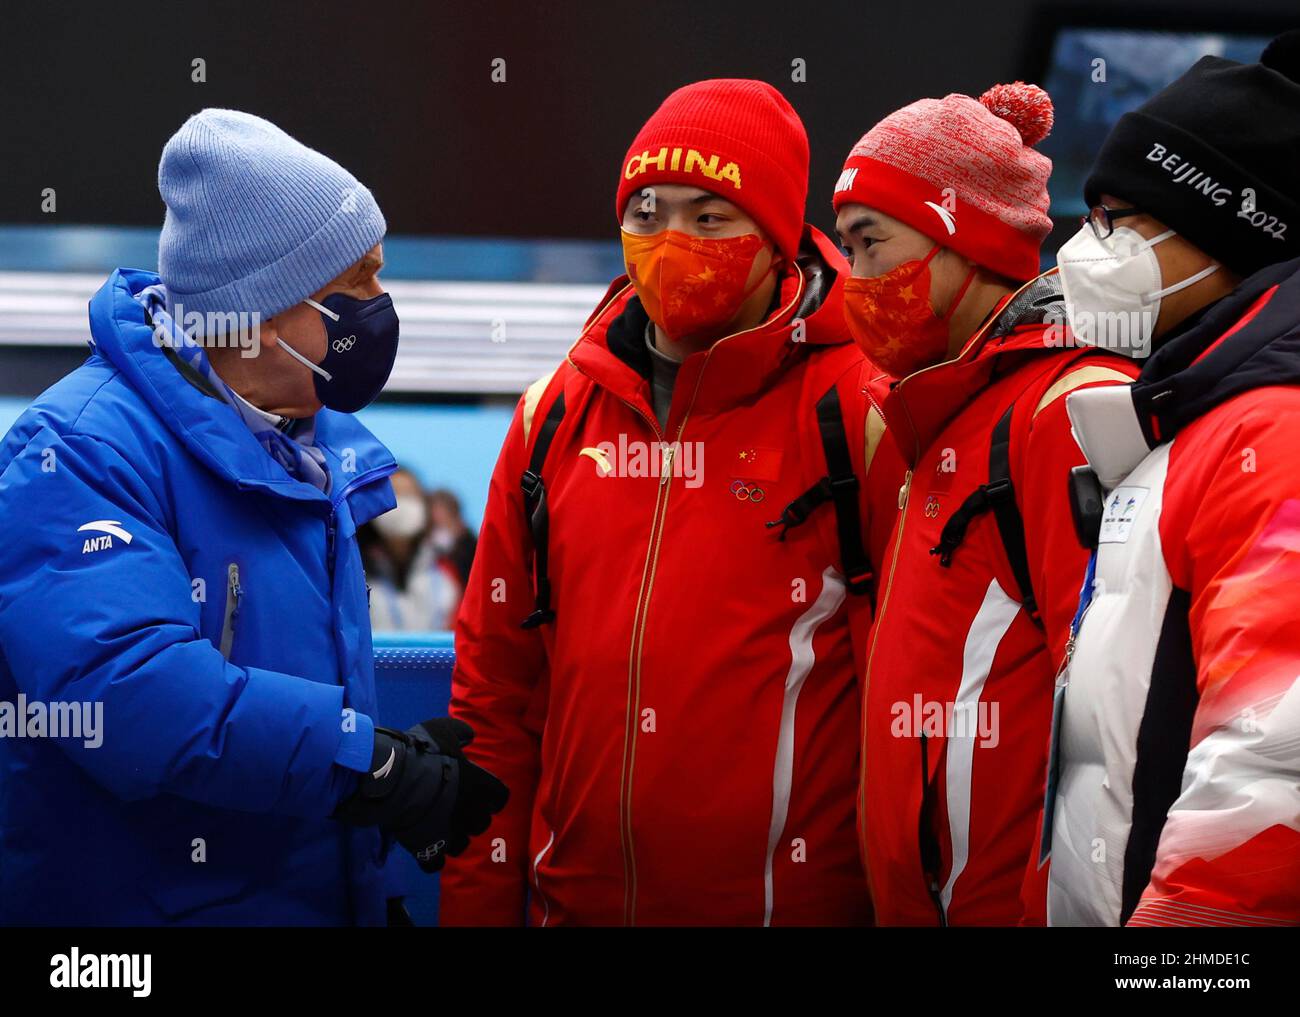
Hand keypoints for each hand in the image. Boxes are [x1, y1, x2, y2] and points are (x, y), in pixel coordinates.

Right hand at [411, 717, 509, 869]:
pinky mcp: (428, 849)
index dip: (492, 797)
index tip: (482, 793)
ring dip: (455, 838)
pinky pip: (436, 863)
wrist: (393, 779)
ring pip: (462, 845)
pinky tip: (427, 847)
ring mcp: (449, 834)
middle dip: (473, 818)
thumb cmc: (422, 753)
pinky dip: (433, 858)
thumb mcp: (443, 730)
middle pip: (482, 823)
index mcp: (479, 786)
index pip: (500, 798)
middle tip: (459, 809)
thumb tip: (471, 736)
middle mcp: (470, 813)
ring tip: (443, 829)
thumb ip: (461, 732)